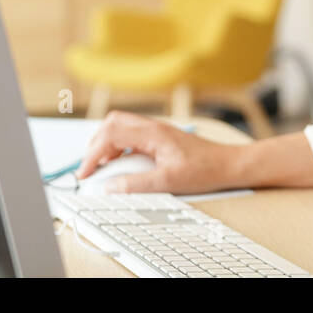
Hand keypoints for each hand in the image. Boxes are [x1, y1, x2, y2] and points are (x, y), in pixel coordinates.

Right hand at [76, 111, 240, 194]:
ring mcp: (156, 131)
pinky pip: (131, 137)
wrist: (227, 165)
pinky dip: (119, 149)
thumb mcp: (169, 181)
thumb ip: (137, 184)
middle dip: (96, 145)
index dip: (92, 153)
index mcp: (152, 134)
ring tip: (103, 169)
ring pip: (120, 128)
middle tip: (90, 169)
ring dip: (107, 146)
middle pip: (112, 124)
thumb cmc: (204, 170)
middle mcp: (152, 128)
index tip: (85, 173)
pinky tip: (122, 166)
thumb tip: (111, 187)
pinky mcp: (160, 138)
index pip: (111, 134)